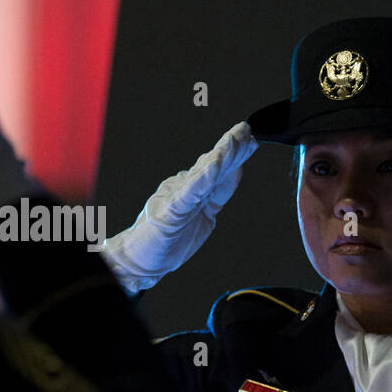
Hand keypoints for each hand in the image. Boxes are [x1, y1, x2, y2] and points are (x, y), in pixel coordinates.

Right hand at [101, 121, 259, 293]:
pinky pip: (189, 192)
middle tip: (246, 130)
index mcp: (194, 191)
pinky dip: (203, 177)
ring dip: (220, 156)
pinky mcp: (169, 210)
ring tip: (234, 140)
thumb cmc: (168, 241)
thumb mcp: (204, 217)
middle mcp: (184, 188)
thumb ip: (216, 196)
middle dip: (231, 148)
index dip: (236, 156)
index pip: (219, 170)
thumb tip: (234, 174)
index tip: (252, 140)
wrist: (139, 261)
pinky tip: (214, 165)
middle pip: (213, 166)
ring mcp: (176, 196)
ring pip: (202, 173)